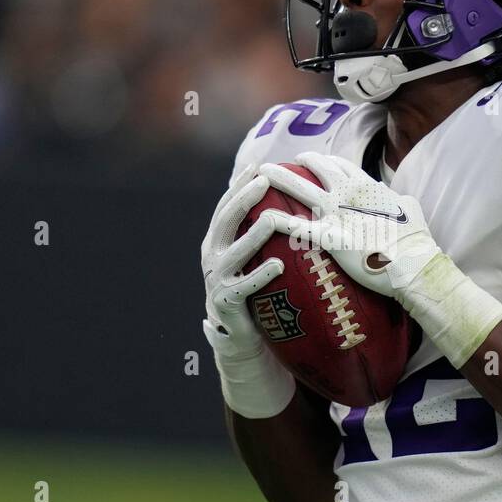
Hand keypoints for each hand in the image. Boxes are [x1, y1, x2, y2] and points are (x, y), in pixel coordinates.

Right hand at [200, 165, 295, 417]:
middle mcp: (212, 256)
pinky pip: (245, 287)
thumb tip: (289, 199)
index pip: (226, 207)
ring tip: (272, 219)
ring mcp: (216, 280)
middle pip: (225, 222)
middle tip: (263, 180)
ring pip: (234, 253)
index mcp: (217, 241)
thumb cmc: (252, 288)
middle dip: (243, 199)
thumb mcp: (251, 257)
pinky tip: (277, 264)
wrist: (239, 336)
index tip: (258, 165)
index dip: (239, 186)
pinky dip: (259, 275)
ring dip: (253, 235)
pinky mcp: (226, 303)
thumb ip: (260, 231)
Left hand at [260, 151, 501, 368]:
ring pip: (302, 190)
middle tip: (280, 162)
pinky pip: (298, 227)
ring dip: (280, 180)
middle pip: (318, 169)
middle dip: (297, 163)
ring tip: (260, 174)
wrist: (414, 265)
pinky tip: (263, 218)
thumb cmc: (416, 243)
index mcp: (369, 188)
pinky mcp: (331, 238)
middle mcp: (350, 195)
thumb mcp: (411, 212)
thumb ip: (401, 201)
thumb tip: (401, 198)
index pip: (342, 166)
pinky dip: (280, 221)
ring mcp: (338, 215)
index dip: (324, 161)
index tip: (309, 159)